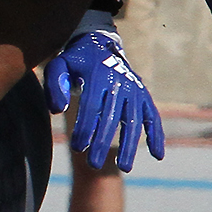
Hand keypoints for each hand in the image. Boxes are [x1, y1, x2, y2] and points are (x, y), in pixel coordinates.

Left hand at [45, 30, 164, 170]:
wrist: (99, 43)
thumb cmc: (75, 61)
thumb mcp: (59, 65)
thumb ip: (54, 85)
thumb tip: (57, 110)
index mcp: (98, 76)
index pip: (91, 107)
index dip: (84, 128)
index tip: (77, 148)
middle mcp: (119, 84)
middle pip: (111, 118)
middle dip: (102, 142)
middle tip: (93, 165)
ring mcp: (134, 91)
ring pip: (134, 121)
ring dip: (129, 145)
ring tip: (124, 167)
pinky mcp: (144, 96)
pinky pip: (153, 117)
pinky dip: (156, 135)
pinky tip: (157, 155)